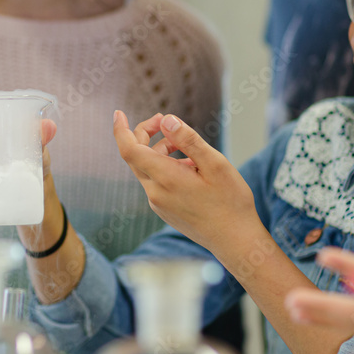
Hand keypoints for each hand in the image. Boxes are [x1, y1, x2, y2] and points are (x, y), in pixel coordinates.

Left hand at [112, 110, 257, 255]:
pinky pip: (156, 182)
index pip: (129, 149)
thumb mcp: (215, 164)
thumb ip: (188, 140)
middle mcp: (155, 192)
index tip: (119, 113)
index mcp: (165, 178)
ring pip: (147, 168)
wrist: (235, 241)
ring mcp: (157, 204)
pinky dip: (165, 168)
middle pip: (135, 156)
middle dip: (146, 134)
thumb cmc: (230, 202)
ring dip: (160, 151)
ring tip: (190, 151)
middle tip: (165, 121)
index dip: (120, 129)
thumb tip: (167, 120)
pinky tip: (190, 169)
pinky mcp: (163, 210)